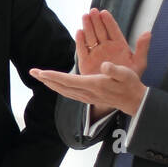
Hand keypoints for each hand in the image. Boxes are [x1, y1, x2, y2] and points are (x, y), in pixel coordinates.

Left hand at [32, 10, 150, 117]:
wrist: (134, 101)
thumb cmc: (130, 85)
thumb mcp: (126, 74)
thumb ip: (114, 70)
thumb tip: (105, 65)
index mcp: (93, 84)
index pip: (68, 80)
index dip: (54, 76)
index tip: (42, 72)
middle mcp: (87, 93)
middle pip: (61, 86)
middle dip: (46, 79)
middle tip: (33, 72)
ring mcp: (86, 97)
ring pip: (63, 91)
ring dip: (51, 84)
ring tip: (40, 77)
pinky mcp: (88, 98)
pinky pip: (69, 93)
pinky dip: (59, 87)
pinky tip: (55, 84)